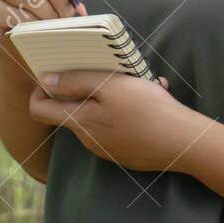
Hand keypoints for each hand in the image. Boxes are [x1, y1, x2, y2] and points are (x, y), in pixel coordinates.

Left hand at [27, 70, 204, 172]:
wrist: (184, 143)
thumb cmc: (148, 110)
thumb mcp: (111, 86)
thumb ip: (76, 82)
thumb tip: (46, 80)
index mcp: (80, 122)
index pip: (39, 110)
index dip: (39, 90)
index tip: (52, 73)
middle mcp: (88, 139)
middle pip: (71, 110)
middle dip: (82, 88)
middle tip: (101, 70)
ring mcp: (107, 148)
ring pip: (97, 116)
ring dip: (109, 97)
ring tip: (134, 81)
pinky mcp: (125, 152)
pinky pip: (116, 126)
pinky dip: (125, 111)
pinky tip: (149, 97)